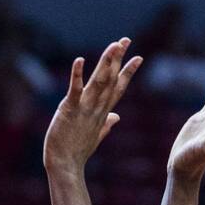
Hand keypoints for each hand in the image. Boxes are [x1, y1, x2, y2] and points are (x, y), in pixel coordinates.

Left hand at [43, 38, 141, 170]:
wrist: (65, 165)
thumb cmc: (77, 152)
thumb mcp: (95, 136)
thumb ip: (106, 124)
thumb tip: (116, 117)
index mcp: (103, 112)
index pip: (118, 88)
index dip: (128, 72)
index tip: (138, 57)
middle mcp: (97, 108)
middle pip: (111, 79)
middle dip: (119, 59)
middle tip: (126, 40)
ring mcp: (85, 108)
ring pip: (99, 81)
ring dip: (106, 62)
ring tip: (114, 45)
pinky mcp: (70, 109)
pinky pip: (75, 89)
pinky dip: (77, 74)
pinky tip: (80, 60)